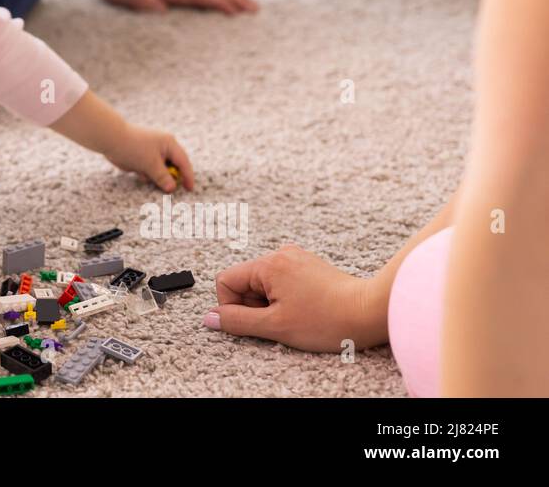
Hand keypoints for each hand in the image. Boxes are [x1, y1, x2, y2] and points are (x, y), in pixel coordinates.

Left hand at [105, 121, 194, 192]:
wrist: (111, 140)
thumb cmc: (134, 148)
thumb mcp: (151, 164)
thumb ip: (163, 177)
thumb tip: (172, 188)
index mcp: (169, 144)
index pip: (183, 162)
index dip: (188, 176)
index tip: (189, 189)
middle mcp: (162, 147)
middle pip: (172, 167)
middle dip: (169, 177)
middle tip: (166, 187)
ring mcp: (152, 152)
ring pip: (160, 171)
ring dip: (154, 176)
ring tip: (144, 172)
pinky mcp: (142, 158)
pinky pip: (148, 170)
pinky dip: (145, 174)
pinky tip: (137, 170)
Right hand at [206, 245, 388, 350]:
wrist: (371, 312)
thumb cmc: (328, 319)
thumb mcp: (276, 326)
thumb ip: (237, 321)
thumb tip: (210, 318)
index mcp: (268, 264)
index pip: (226, 282)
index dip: (234, 306)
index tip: (258, 321)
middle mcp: (280, 254)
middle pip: (245, 282)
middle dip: (256, 306)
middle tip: (281, 321)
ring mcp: (296, 258)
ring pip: (264, 284)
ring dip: (272, 304)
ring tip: (298, 316)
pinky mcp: (309, 266)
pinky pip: (282, 282)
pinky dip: (287, 298)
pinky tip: (307, 309)